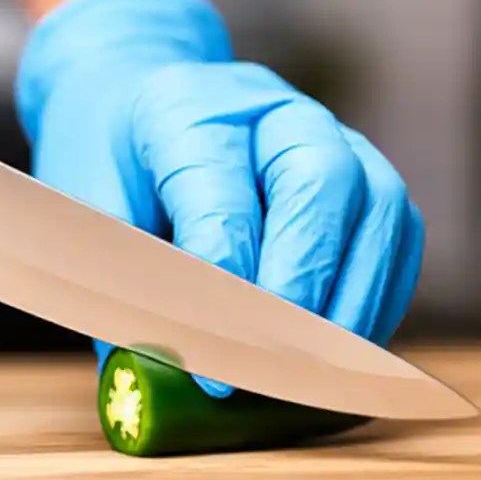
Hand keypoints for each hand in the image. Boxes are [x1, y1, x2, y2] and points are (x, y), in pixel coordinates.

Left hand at [16, 0, 423, 397]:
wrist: (132, 106)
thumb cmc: (109, 165)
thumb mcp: (83, 215)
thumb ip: (120, 285)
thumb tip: (155, 372)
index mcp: (184, 109)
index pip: (221, 190)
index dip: (222, 280)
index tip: (212, 358)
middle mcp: (266, 108)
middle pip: (320, 179)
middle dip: (306, 278)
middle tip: (284, 359)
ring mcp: (323, 131)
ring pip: (377, 201)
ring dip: (358, 295)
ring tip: (324, 370)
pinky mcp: (359, 168)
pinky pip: (397, 228)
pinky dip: (382, 291)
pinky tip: (350, 349)